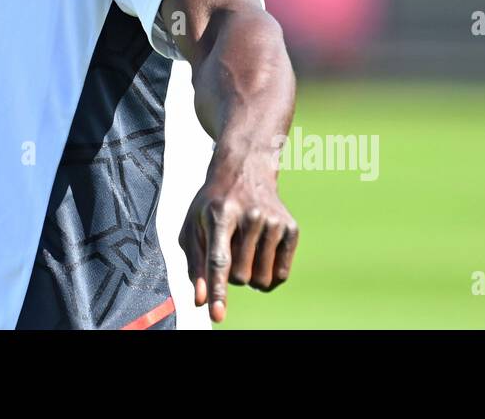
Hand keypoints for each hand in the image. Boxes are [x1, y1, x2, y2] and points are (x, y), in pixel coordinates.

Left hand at [178, 152, 297, 322]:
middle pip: (240, 276)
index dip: (217, 290)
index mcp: (220, 214)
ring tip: (243, 251)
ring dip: (249, 276)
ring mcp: (274, 221)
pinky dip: (268, 275)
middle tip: (228, 248)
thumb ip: (194, 265)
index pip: (218, 259)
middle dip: (230, 275)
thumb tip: (201, 301)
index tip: (216, 315)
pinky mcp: (291, 228)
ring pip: (261, 280)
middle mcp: (250, 216)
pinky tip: (260, 255)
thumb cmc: (212, 204)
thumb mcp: (193, 226)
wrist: (245, 170)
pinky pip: (281, 275)